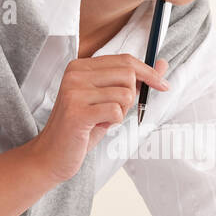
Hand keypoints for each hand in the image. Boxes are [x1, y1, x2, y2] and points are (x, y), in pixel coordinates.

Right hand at [33, 53, 168, 183]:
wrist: (52, 155)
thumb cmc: (82, 128)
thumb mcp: (109, 100)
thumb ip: (133, 82)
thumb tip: (163, 64)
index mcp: (80, 66)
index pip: (125, 60)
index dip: (148, 72)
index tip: (163, 85)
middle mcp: (75, 74)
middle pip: (127, 74)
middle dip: (132, 96)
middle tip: (115, 111)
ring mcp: (74, 92)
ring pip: (124, 94)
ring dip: (121, 112)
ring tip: (102, 119)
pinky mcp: (77, 112)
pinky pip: (116, 111)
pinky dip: (113, 122)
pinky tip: (97, 126)